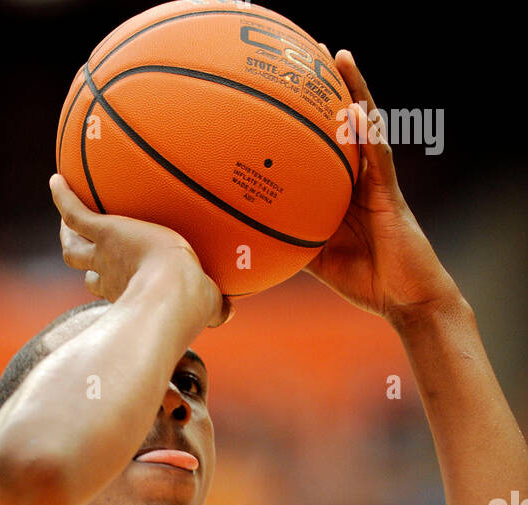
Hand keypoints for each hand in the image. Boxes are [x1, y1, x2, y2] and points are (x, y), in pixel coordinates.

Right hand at [50, 173, 231, 327]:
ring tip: (66, 220)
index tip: (116, 281)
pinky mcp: (105, 232)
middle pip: (88, 272)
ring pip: (74, 247)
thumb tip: (229, 313)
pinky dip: (64, 198)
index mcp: (132, 294)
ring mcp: (105, 255)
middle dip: (86, 263)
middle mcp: (112, 278)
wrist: (174, 291)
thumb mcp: (209, 305)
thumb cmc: (192, 304)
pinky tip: (57, 180)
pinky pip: (75, 213)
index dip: (112, 285)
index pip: (116, 290)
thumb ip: (217, 307)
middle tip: (82, 248)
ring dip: (68, 234)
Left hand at [302, 49, 459, 322]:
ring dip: (353, 90)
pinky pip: (378, 156)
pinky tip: (352, 110)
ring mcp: (378, 181)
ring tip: (337, 57)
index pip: (325, 144)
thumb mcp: (317, 263)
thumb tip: (250, 244)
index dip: (309, 114)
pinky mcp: (391, 192)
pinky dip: (365, 132)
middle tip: (308, 50)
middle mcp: (361, 178)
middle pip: (346, 122)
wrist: (407, 300)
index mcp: (343, 191)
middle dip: (329, 85)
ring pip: (365, 127)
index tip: (286, 86)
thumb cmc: (366, 282)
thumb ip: (291, 244)